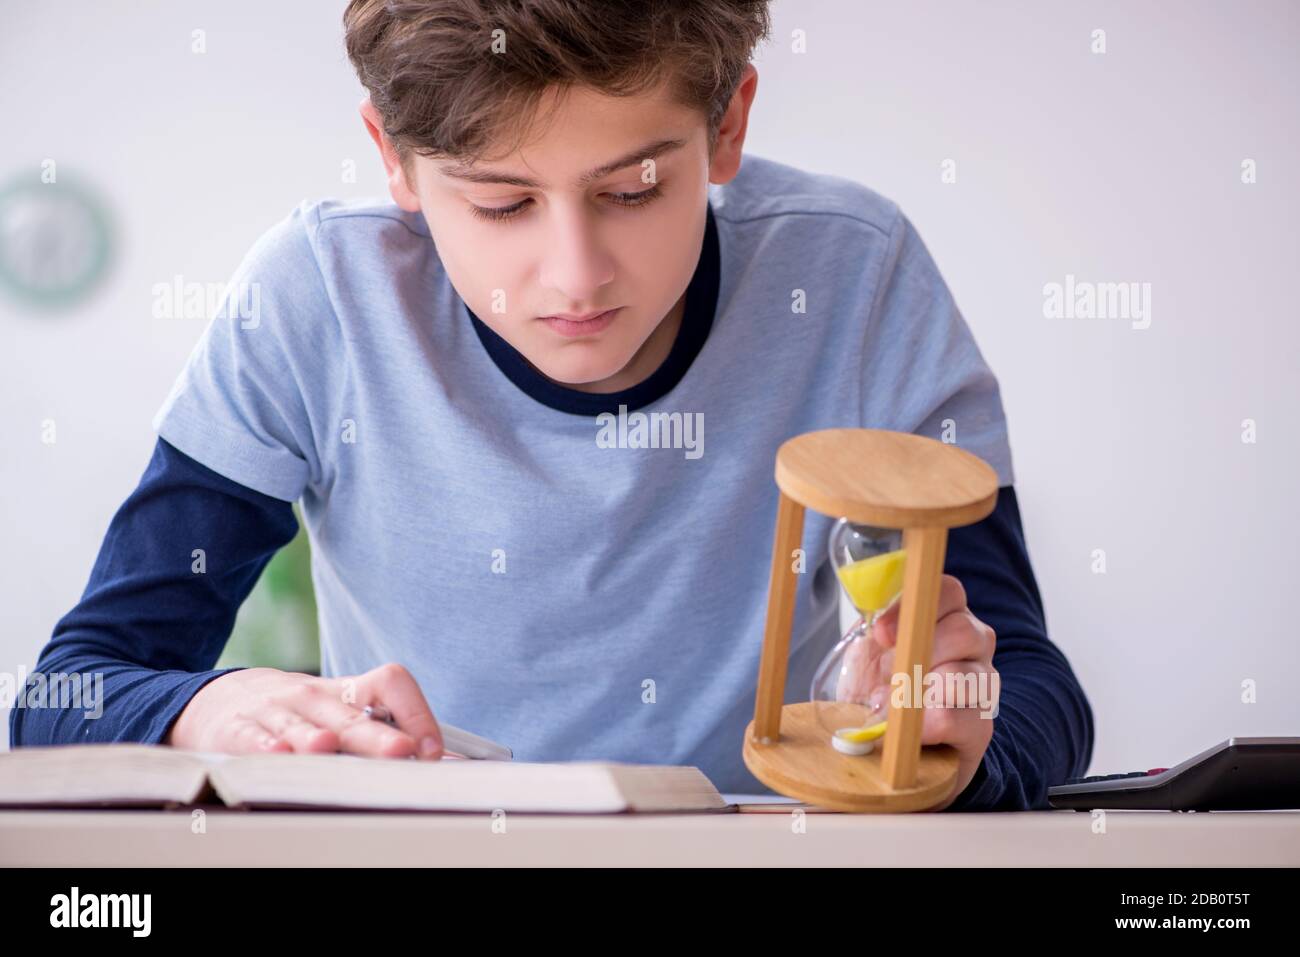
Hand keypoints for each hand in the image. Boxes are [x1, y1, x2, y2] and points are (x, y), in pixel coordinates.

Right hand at [165, 662, 445, 759]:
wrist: (223, 698)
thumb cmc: (299, 714)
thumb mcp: (340, 712)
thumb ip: (387, 732)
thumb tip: (445, 760)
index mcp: (347, 693)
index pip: (390, 684)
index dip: (415, 712)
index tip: (431, 749)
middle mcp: (313, 697)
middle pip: (350, 714)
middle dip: (377, 736)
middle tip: (402, 752)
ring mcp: (274, 710)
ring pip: (300, 722)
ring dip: (316, 736)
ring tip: (330, 747)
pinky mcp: (236, 728)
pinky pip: (252, 735)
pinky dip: (263, 744)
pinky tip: (277, 753)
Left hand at [854, 574, 999, 810]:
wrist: (895, 742)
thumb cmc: (883, 687)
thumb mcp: (870, 651)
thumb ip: (875, 629)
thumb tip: (874, 625)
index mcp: (948, 616)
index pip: (949, 591)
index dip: (912, 608)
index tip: (881, 633)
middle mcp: (976, 645)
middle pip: (963, 631)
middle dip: (914, 654)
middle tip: (886, 673)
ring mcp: (984, 684)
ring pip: (961, 676)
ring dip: (915, 692)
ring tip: (893, 702)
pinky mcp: (981, 726)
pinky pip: (954, 718)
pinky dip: (920, 724)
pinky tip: (906, 729)